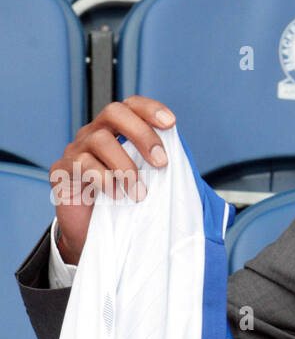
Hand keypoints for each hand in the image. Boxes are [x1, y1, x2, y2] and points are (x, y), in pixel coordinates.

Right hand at [49, 96, 175, 264]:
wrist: (91, 233)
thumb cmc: (122, 204)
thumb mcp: (146, 185)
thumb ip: (162, 172)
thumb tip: (190, 170)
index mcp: (116, 131)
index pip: (131, 105)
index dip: (150, 109)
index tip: (171, 123)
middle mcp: (94, 134)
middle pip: (114, 113)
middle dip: (142, 134)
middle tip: (161, 163)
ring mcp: (76, 150)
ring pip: (99, 140)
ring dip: (126, 166)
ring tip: (140, 193)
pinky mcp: (61, 171)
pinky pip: (82, 164)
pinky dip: (104, 179)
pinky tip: (116, 195)